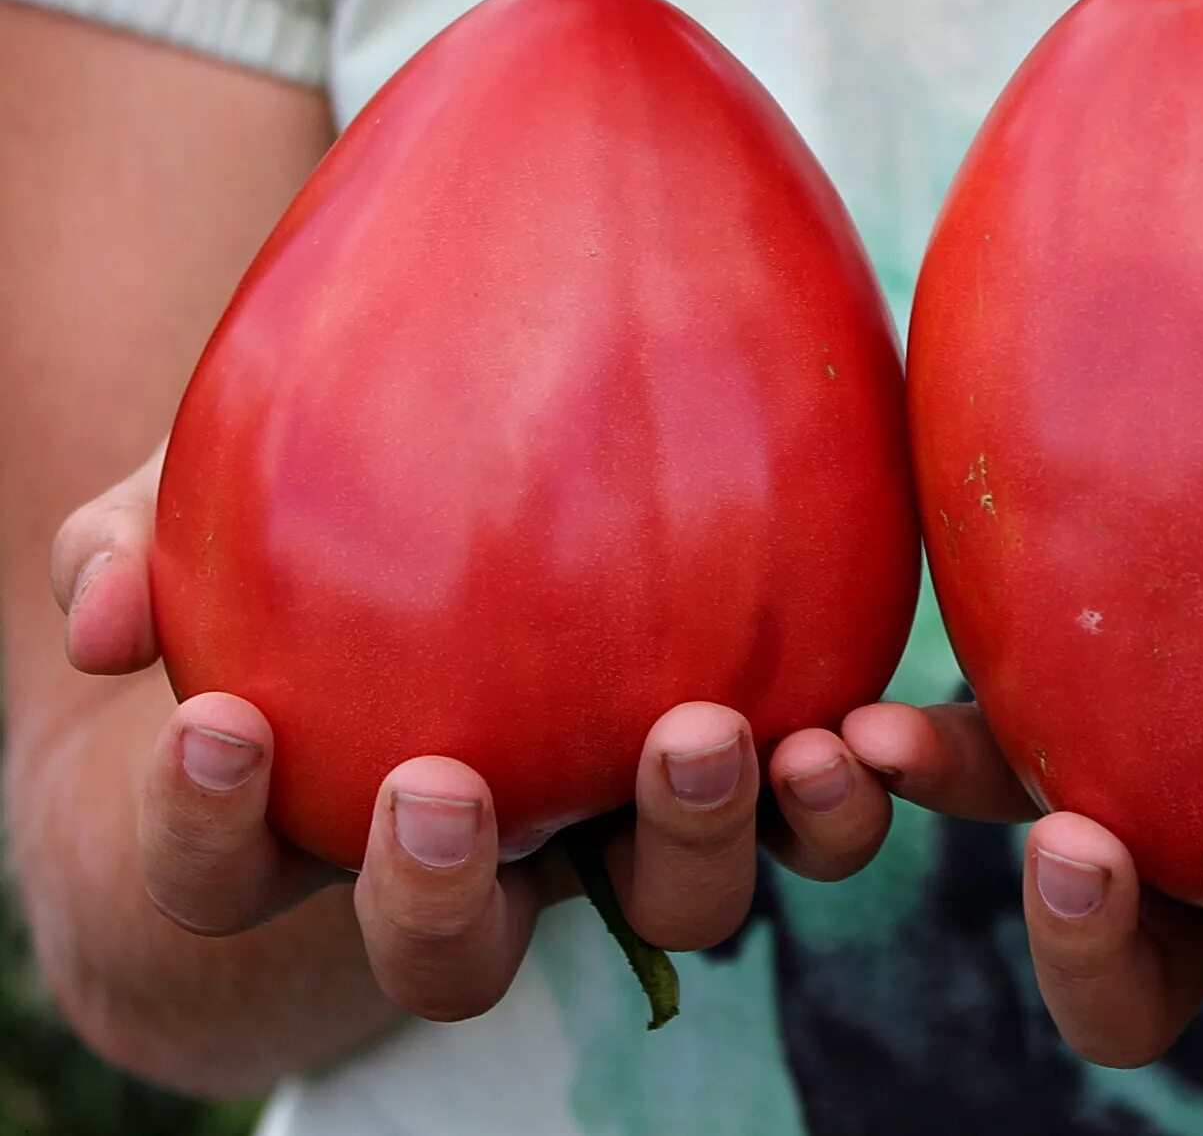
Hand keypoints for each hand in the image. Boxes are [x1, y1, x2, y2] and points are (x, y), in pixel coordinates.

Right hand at [52, 444, 896, 1021]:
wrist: (480, 496)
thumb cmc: (326, 509)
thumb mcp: (219, 498)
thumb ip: (146, 540)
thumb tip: (97, 616)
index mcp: (325, 809)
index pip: (228, 876)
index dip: (209, 830)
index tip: (223, 723)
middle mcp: (488, 851)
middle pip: (450, 956)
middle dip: (442, 901)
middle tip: (449, 790)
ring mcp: (624, 816)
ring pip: (665, 909)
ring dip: (692, 846)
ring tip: (710, 735)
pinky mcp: (751, 762)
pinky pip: (809, 823)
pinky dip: (839, 799)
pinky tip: (856, 721)